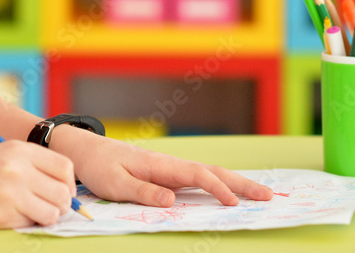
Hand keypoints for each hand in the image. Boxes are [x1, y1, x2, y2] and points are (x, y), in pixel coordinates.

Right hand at [0, 140, 75, 228]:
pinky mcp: (0, 216)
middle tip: (49, 207)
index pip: (65, 167)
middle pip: (63, 193)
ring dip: (46, 217)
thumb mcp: (3, 154)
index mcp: (20, 150)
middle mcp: (18, 169)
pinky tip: (12, 216)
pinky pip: (30, 225)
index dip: (69, 183)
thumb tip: (66, 188)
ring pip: (52, 213)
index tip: (63, 192)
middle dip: (61, 204)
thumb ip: (33, 165)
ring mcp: (10, 193)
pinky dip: (26, 224)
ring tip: (31, 213)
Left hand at [51, 127, 272, 207]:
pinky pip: (198, 179)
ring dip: (235, 183)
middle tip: (269, 196)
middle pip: (213, 171)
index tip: (234, 204)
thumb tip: (173, 201)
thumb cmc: (99, 167)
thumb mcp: (116, 184)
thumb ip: (144, 192)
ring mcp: (170, 168)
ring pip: (209, 174)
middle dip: (241, 183)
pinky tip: (229, 192)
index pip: (197, 175)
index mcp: (160, 164)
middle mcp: (170, 164)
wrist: (85, 151)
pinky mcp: (166, 174)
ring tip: (260, 193)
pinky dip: (219, 184)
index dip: (218, 189)